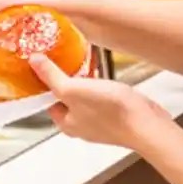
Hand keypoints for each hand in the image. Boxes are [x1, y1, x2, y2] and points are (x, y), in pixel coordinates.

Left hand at [29, 54, 169, 148]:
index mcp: (65, 123)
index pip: (46, 99)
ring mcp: (99, 121)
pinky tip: (101, 74)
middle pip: (64, 97)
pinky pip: (100, 97)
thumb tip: (34, 61)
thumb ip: (52, 76)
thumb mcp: (73, 89)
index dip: (42, 80)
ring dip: (81, 81)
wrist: (148, 124)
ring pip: (83, 97)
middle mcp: (80, 125)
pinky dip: (98, 85)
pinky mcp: (115, 116)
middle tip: (61, 58)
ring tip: (79, 63)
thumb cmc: (111, 111)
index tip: (41, 62)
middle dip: (63, 78)